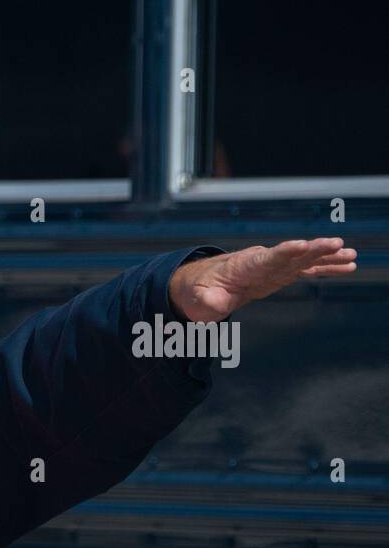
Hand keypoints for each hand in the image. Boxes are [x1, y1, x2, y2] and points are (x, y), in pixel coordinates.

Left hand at [168, 238, 356, 321]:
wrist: (201, 284)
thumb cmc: (198, 291)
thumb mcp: (197, 299)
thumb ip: (207, 300)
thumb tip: (214, 304)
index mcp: (243, 266)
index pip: (266, 258)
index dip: (283, 252)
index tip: (301, 245)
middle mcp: (262, 262)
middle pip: (291, 255)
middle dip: (312, 249)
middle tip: (335, 243)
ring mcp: (273, 268)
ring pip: (303, 260)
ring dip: (327, 257)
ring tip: (351, 255)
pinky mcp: (280, 275)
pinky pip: (306, 269)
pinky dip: (326, 267)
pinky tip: (348, 266)